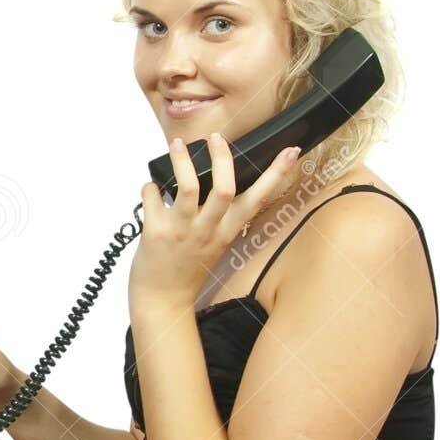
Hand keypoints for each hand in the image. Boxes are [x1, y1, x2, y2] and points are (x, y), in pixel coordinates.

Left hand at [130, 132, 302, 313]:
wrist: (162, 302)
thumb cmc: (185, 273)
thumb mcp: (214, 245)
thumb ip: (219, 218)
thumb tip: (215, 184)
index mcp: (226, 233)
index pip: (257, 200)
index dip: (275, 175)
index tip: (290, 152)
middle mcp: (207, 231)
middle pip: (226, 188)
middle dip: (222, 157)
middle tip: (216, 138)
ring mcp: (182, 231)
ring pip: (188, 187)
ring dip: (182, 161)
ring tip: (177, 144)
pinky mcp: (156, 233)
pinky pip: (153, 197)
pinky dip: (150, 187)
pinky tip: (150, 188)